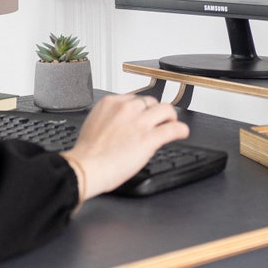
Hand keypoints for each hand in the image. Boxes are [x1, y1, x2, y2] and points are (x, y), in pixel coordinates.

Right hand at [63, 93, 188, 200]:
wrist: (85, 168)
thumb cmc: (87, 153)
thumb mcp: (94, 123)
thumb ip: (110, 118)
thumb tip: (122, 122)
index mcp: (110, 103)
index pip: (134, 98)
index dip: (141, 108)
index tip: (143, 114)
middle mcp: (126, 108)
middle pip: (150, 102)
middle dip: (153, 112)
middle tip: (156, 121)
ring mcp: (139, 122)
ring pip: (165, 109)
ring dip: (169, 117)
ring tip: (171, 123)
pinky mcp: (149, 138)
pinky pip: (173, 128)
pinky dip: (181, 130)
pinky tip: (182, 132)